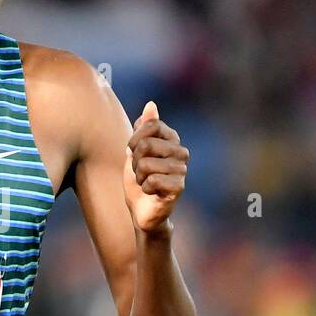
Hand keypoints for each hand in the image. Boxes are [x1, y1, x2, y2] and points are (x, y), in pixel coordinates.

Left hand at [124, 101, 188, 233]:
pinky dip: (145, 188)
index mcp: (172, 139)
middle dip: (134, 161)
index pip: (150, 125)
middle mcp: (181, 151)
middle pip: (145, 145)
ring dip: (139, 177)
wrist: (141, 210)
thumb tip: (151, 104)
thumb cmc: (139, 179)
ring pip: (145, 164)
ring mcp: (182, 169)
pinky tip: (152, 192)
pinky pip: (151, 181)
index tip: (134, 153)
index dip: (134, 140)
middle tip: (140, 172)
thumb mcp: (135, 150)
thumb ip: (143, 128)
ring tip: (146, 183)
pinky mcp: (179, 187)